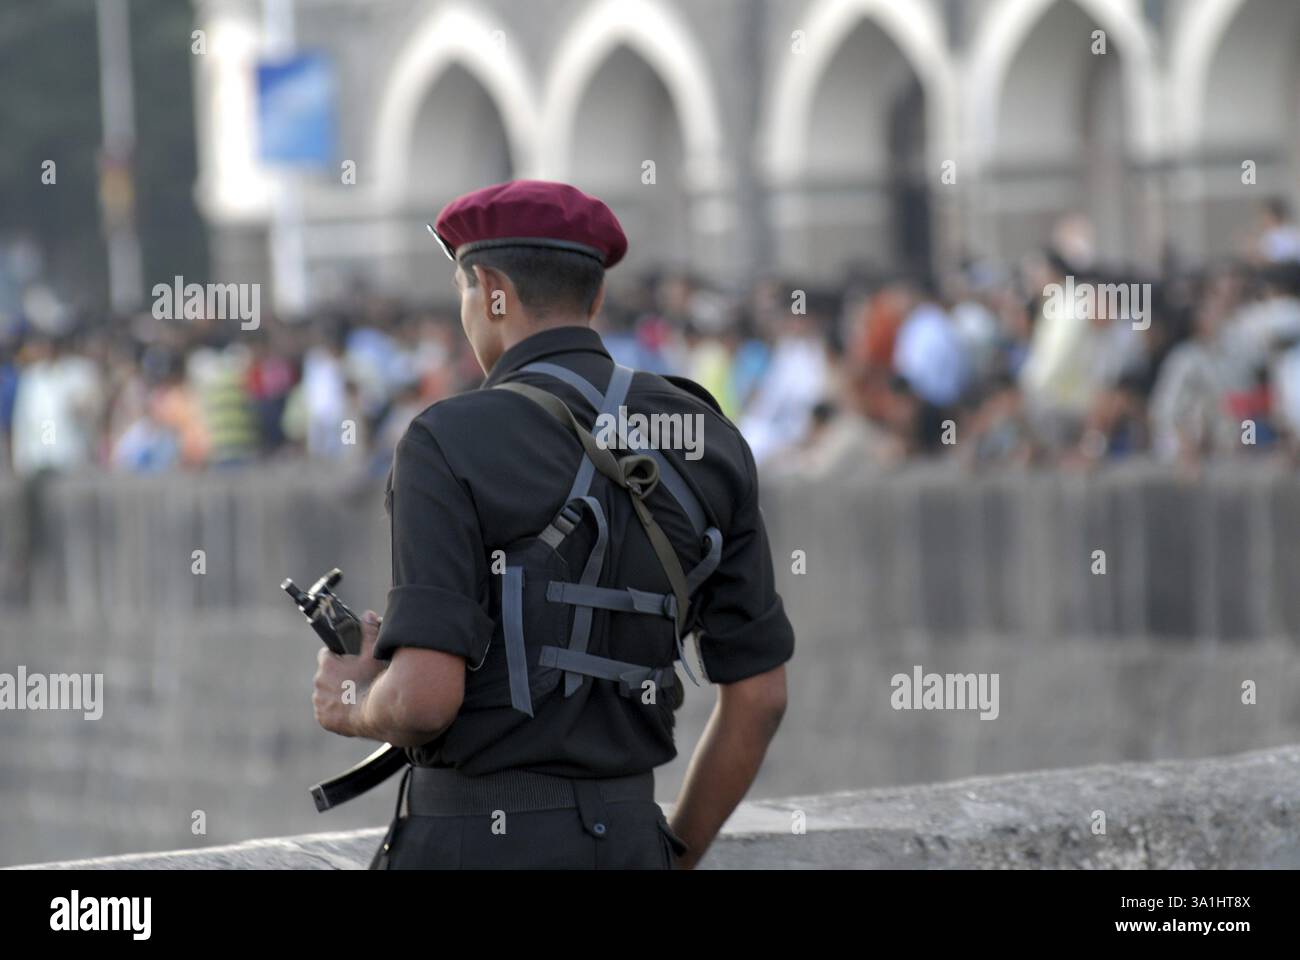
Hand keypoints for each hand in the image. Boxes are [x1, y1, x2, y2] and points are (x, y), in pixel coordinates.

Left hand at [312, 610, 384, 735]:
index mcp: (327, 664)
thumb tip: (367, 614)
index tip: (350, 662)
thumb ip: (369, 633)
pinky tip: (350, 710)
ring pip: (326, 694)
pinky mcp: (323, 718)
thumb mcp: (374, 654)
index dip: (339, 658)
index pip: (327, 655)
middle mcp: (318, 681)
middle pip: (326, 675)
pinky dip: (335, 711)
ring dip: (336, 693)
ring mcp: (320, 701)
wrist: (375, 712)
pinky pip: (327, 712)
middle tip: (356, 680)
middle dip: (338, 676)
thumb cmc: (374, 680)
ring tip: (354, 696)